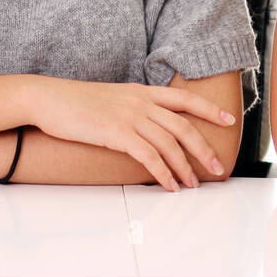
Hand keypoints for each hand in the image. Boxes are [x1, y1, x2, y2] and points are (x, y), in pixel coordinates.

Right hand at [32, 78, 236, 191]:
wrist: (48, 99)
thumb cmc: (75, 101)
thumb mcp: (112, 98)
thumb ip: (132, 107)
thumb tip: (147, 126)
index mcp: (142, 91)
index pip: (184, 98)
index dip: (208, 109)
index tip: (229, 119)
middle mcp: (141, 102)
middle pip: (183, 126)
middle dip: (204, 148)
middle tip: (218, 166)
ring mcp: (130, 116)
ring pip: (169, 144)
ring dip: (184, 167)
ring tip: (193, 184)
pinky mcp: (117, 134)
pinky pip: (148, 156)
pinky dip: (163, 173)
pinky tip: (169, 185)